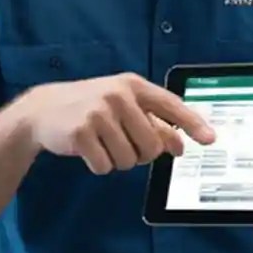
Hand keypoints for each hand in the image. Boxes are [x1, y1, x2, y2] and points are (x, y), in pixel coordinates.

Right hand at [23, 74, 215, 174]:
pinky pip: (105, 167)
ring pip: (129, 161)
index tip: (209, 139)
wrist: (42, 110)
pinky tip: (87, 148)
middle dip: (140, 154)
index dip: (192, 124)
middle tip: (121, 142)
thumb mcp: (122, 108)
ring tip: (101, 142)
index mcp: (133, 86)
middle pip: (152, 147)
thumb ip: (153, 123)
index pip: (170, 105)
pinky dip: (99, 165)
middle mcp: (118, 96)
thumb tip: (179, 145)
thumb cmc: (90, 109)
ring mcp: (98, 113)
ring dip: (117, 160)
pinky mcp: (81, 132)